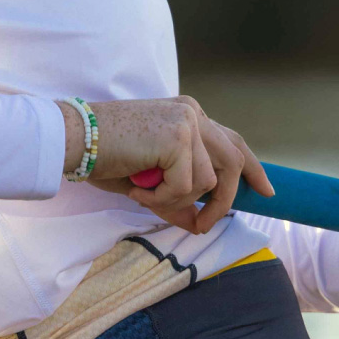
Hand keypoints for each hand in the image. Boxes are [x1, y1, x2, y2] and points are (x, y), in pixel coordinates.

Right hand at [59, 95, 271, 233]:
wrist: (71, 139)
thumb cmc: (102, 156)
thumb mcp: (148, 180)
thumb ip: (177, 196)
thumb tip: (198, 221)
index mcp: (188, 115)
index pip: (232, 141)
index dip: (252, 168)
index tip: (266, 191)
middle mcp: (193, 113)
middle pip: (233, 161)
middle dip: (225, 200)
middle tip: (203, 225)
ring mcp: (188, 122)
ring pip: (207, 181)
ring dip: (176, 200)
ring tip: (143, 192)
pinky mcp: (179, 137)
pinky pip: (187, 186)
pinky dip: (162, 198)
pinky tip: (137, 187)